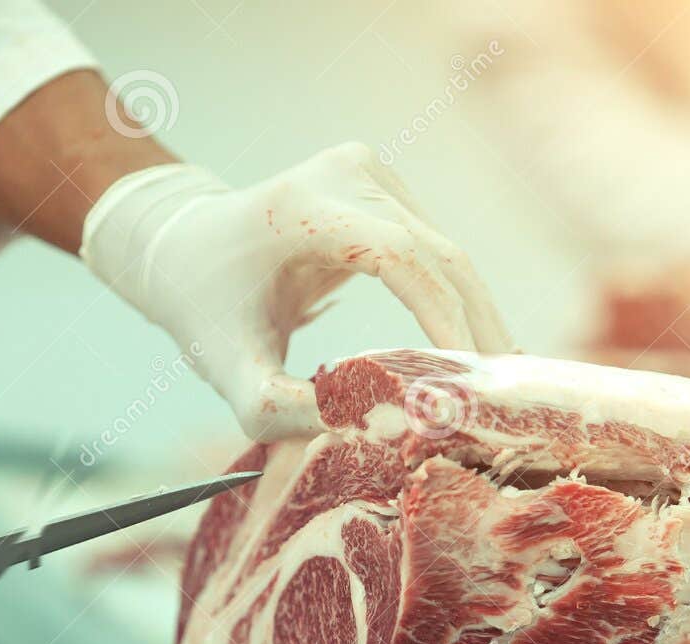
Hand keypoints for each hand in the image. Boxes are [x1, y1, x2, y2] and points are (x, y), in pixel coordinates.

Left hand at [80, 142, 514, 439]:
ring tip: (496, 381)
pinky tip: (467, 349)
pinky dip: (456, 300)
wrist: (184, 248)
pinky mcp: (384, 186)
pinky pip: (435, 249)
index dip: (445, 317)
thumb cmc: (208, 312)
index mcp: (305, 206)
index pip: (400, 258)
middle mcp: (348, 174)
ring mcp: (370, 172)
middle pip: (440, 255)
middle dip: (476, 326)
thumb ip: (287, 409)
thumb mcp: (233, 373)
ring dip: (474, 315)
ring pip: (447, 253)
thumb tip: (377, 425)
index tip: (471, 377)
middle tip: (504, 394)